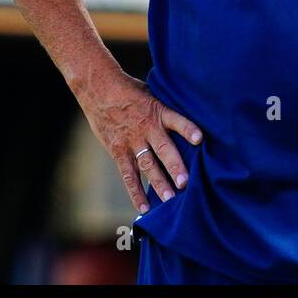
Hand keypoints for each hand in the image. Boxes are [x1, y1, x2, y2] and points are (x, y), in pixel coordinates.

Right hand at [77, 71, 202, 213]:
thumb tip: (192, 117)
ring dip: (159, 183)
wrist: (98, 88)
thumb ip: (167, 109)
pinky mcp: (118, 151)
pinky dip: (135, 192)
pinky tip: (143, 208)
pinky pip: (128, 175)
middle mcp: (146, 128)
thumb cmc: (130, 91)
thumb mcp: (152, 92)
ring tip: (170, 199)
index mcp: (157, 111)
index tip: (200, 139)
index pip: (176, 120)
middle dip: (175, 165)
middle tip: (185, 182)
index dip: (187, 128)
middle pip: (163, 149)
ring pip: (147, 165)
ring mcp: (131, 141)